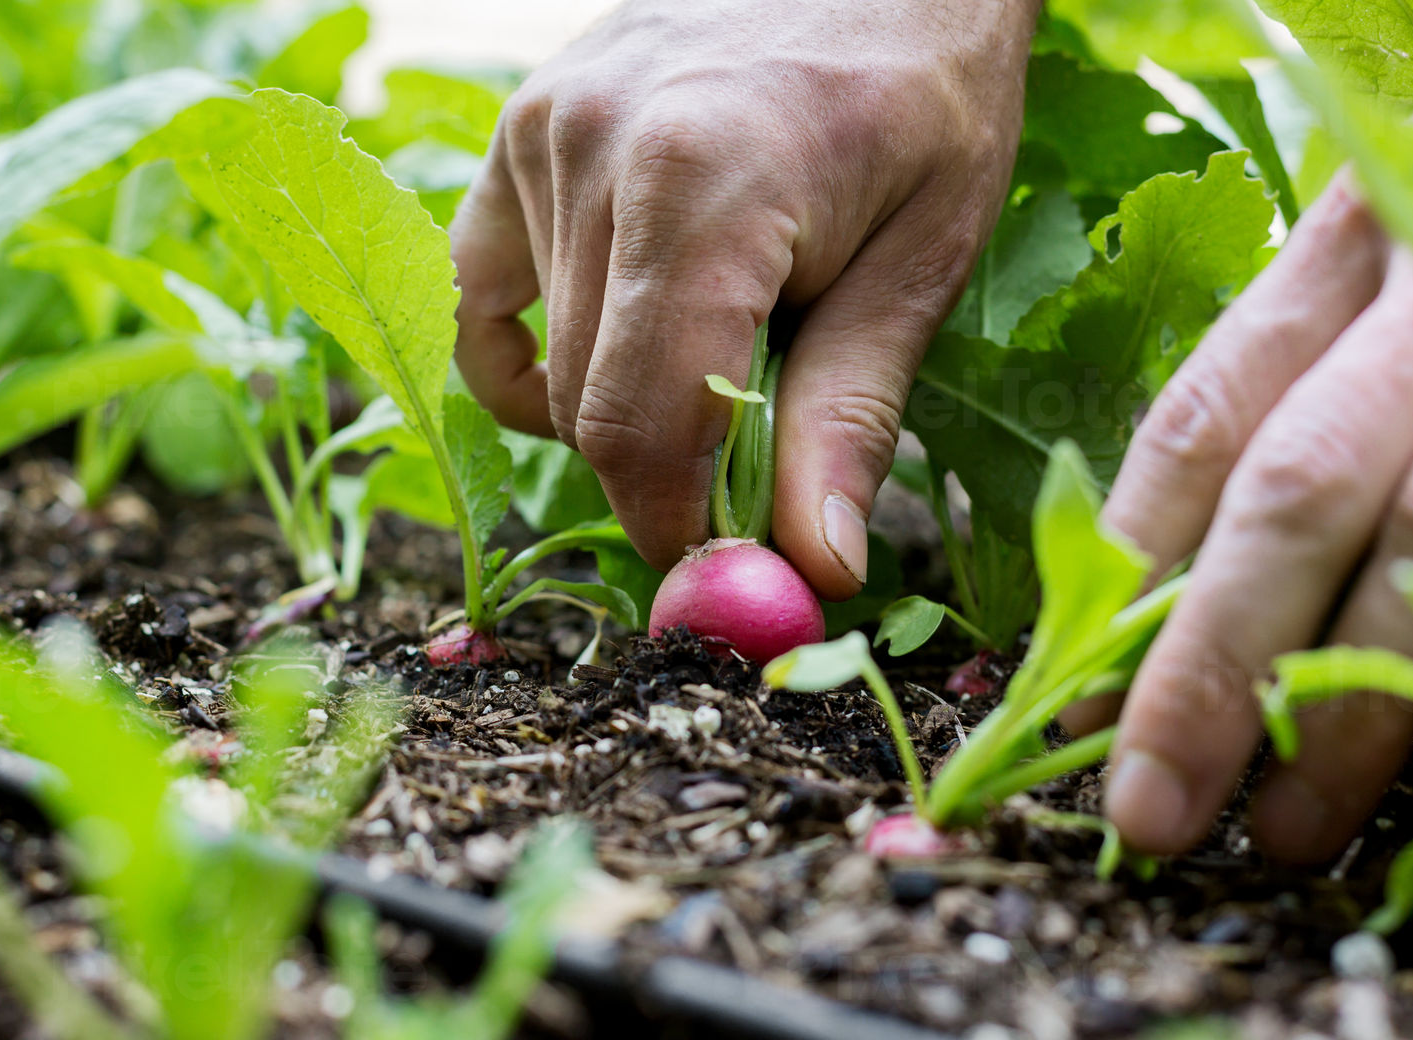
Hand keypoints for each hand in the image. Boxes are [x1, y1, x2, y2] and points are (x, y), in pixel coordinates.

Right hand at [449, 0, 1036, 594]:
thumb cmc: (926, 91)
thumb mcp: (926, 258)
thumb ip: (849, 419)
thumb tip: (814, 571)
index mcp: (700, 183)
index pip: (638, 425)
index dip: (679, 529)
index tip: (733, 575)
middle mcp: (591, 152)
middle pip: (588, 408)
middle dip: (665, 478)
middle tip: (755, 480)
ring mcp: (539, 136)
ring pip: (543, 365)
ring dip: (621, 407)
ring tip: (720, 357)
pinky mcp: (518, 135)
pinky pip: (486, 297)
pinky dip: (542, 352)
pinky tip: (621, 341)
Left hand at [1094, 1, 1412, 859]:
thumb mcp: (1404, 234)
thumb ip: (1304, 375)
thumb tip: (1167, 575)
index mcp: (1350, 238)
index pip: (1203, 420)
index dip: (1125, 582)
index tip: (1073, 711)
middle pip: (1298, 491)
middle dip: (1209, 670)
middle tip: (1152, 810)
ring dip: (1355, 699)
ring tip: (1289, 822)